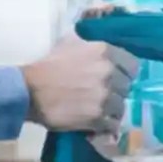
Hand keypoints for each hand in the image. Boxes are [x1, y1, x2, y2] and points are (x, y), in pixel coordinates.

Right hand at [21, 36, 139, 131]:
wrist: (30, 91)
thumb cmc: (47, 65)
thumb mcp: (68, 42)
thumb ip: (87, 40)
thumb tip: (93, 36)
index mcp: (105, 52)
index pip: (132, 65)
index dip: (124, 72)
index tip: (116, 77)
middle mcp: (109, 73)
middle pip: (127, 87)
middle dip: (117, 91)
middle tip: (104, 94)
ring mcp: (105, 97)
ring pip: (121, 106)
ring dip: (112, 109)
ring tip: (99, 110)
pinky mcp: (98, 117)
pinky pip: (112, 123)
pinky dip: (106, 125)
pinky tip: (97, 123)